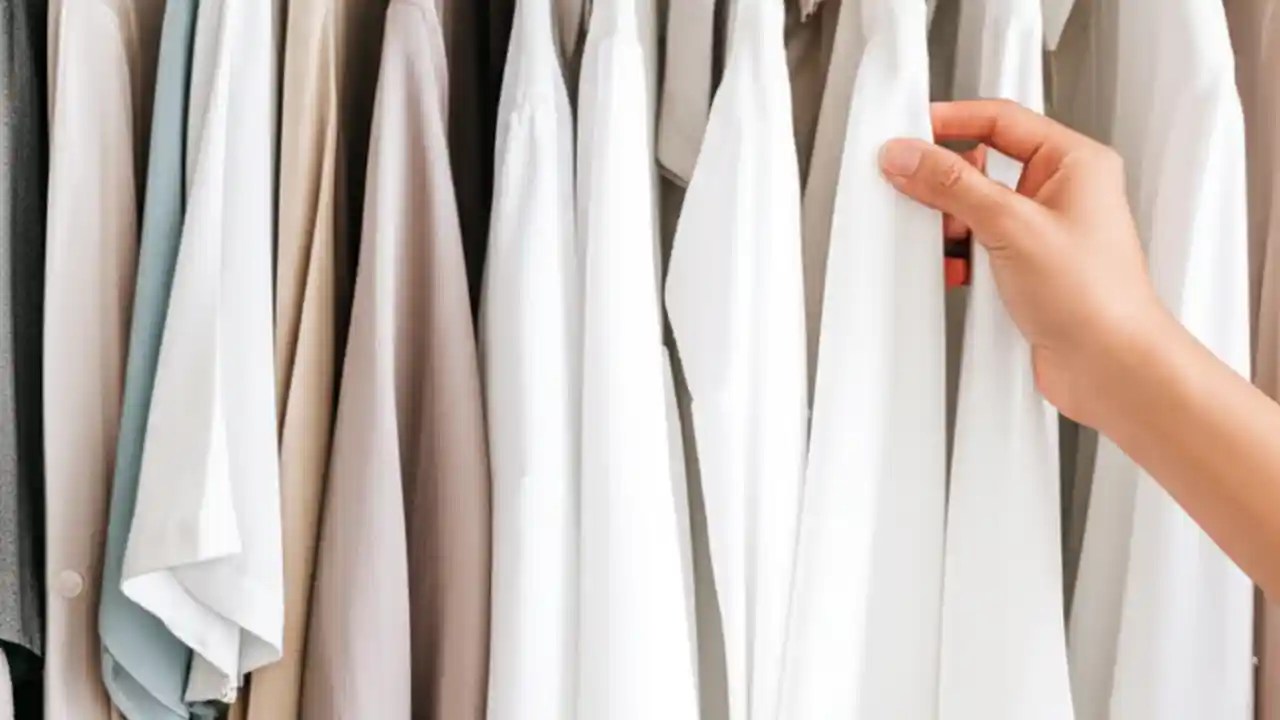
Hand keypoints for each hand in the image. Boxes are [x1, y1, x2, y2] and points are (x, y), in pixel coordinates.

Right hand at [879, 99, 1169, 429]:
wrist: (1111, 368)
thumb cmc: (1096, 299)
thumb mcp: (1012, 227)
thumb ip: (953, 186)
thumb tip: (911, 156)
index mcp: (1074, 163)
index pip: (1000, 119)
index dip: (950, 121)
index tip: (909, 132)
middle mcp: (1061, 192)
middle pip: (983, 165)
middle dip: (945, 182)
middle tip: (910, 186)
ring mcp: (1042, 232)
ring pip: (976, 209)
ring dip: (950, 225)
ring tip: (939, 240)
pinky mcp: (1027, 268)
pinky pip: (979, 246)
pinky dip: (959, 256)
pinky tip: (954, 269)